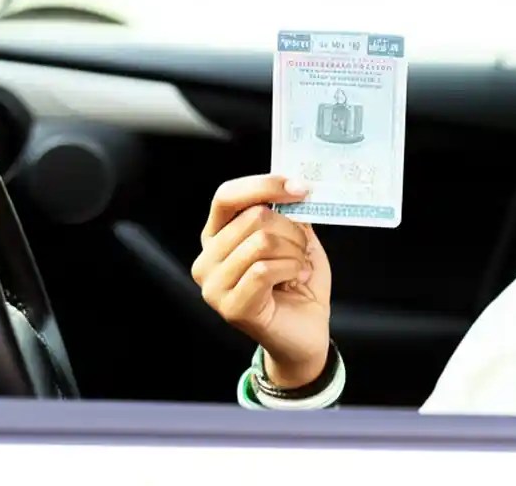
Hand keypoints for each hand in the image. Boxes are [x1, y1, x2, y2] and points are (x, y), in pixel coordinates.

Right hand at [193, 175, 332, 387]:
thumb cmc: (298, 282)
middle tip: (302, 249)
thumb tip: (293, 185)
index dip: (263, 185)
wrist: (307, 331)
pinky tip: (298, 279)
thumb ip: (288, 212)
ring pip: (261, 242)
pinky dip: (293, 269)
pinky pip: (265, 269)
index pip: (227, 197)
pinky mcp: (230, 307)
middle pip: (254, 218)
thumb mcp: (296, 237)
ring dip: (294, 252)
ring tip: (300, 266)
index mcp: (218, 236)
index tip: (300, 188)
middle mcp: (208, 259)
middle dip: (292, 230)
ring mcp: (214, 286)